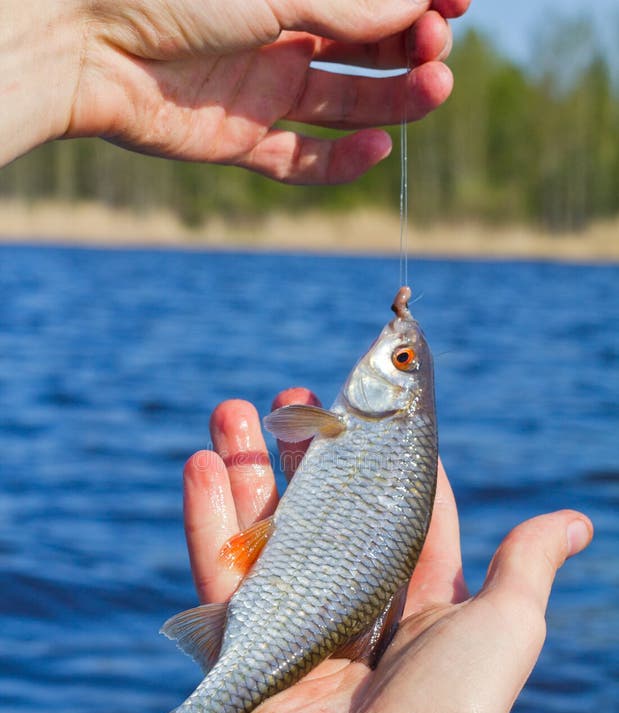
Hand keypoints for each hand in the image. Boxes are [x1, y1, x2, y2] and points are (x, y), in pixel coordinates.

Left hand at [2, 0, 469, 179]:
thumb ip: (352, 2)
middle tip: (438, 46)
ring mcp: (262, 88)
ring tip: (435, 87)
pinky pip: (302, 159)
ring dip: (395, 99)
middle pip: (368, 47)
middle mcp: (282, 31)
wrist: (84, 42)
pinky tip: (379, 146)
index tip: (462, 0)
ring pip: (345, 103)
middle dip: (413, 44)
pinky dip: (342, 161)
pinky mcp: (240, 138)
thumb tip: (421, 3)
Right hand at [184, 390, 592, 712]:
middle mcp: (356, 603)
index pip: (401, 508)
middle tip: (292, 398)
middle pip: (326, 507)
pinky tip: (203, 464)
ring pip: (265, 525)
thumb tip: (577, 520)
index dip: (388, 456)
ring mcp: (296, 619)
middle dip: (308, 450)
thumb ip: (528, 563)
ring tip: (233, 412)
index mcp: (418, 596)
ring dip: (248, 466)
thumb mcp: (507, 626)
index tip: (372, 407)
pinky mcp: (244, 639)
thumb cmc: (450, 708)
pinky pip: (218, 565)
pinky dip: (207, 515)